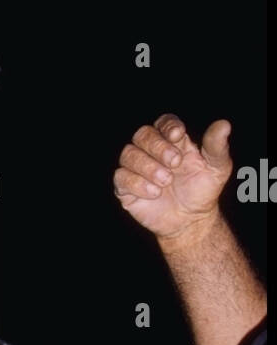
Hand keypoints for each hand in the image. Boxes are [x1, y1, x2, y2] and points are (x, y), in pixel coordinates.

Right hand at [113, 113, 233, 240]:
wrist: (190, 221)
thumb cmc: (202, 191)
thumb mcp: (217, 169)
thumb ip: (216, 147)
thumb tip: (224, 124)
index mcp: (173, 141)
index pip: (163, 123)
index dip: (167, 126)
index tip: (178, 136)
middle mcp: (151, 151)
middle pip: (142, 134)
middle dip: (157, 147)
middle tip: (175, 163)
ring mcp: (136, 168)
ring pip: (128, 154)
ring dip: (147, 166)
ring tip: (166, 181)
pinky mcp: (126, 187)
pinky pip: (121, 177)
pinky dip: (137, 183)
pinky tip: (154, 193)